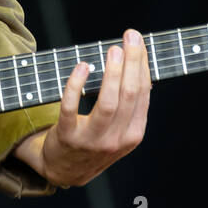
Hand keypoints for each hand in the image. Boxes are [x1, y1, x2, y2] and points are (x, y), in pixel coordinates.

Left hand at [30, 28, 150, 187]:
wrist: (65, 171)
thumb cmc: (95, 141)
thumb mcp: (120, 130)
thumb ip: (130, 104)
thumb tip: (139, 65)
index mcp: (133, 135)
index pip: (142, 95)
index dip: (142, 66)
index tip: (138, 41)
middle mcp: (116, 140)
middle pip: (128, 96)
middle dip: (132, 63)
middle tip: (130, 37)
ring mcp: (92, 141)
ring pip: (107, 104)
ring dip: (111, 74)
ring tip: (113, 50)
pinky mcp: (67, 138)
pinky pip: (70, 108)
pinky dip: (76, 86)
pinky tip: (82, 67)